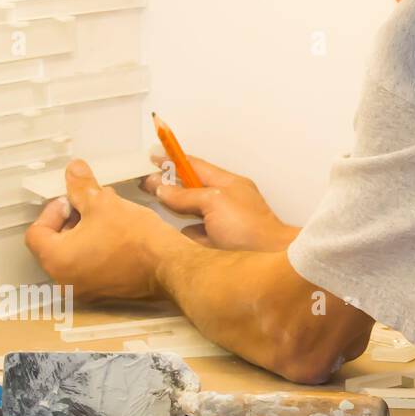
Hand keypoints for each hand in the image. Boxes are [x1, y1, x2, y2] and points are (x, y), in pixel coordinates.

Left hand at [25, 160, 177, 300]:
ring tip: (108, 218)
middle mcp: (65, 280)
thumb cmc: (136, 239)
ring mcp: (85, 289)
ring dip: (85, 234)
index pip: (37, 232)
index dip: (54, 210)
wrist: (169, 264)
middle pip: (54, 244)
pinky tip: (117, 235)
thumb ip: (82, 187)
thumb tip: (73, 171)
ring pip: (74, 256)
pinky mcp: (104, 292)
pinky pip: (90, 267)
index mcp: (56, 259)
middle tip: (91, 206)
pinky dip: (97, 250)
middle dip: (71, 220)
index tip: (73, 201)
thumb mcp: (104, 203)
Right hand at [141, 153, 297, 251]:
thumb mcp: (214, 202)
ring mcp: (223, 223)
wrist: (269, 259)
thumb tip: (163, 189)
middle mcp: (226, 201)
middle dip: (170, 185)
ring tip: (157, 203)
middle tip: (145, 182)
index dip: (173, 159)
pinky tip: (177, 236)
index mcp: (228, 184)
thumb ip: (186, 195)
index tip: (153, 156)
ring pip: (192, 212)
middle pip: (192, 189)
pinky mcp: (219, 245)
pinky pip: (197, 235)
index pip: (195, 166)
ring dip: (176, 209)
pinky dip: (186, 234)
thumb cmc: (248, 228)